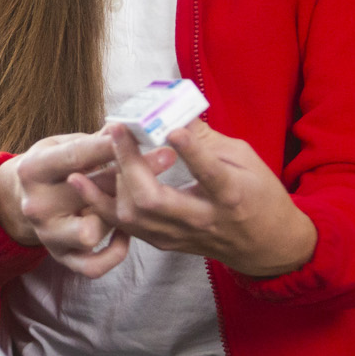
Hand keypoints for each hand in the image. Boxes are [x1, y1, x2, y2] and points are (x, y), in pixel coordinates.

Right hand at [0, 133, 138, 277]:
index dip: (111, 145)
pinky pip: (94, 265)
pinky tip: (124, 233)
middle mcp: (38, 205)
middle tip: (166, 158)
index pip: (77, 156)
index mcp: (33, 170)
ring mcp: (48, 234)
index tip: (141, 136)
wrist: (24, 199)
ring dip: (117, 219)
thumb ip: (95, 141)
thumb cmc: (53, 166)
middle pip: (90, 193)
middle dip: (131, 176)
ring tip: (134, 202)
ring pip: (92, 232)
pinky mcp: (61, 257)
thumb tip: (131, 129)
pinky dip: (113, 253)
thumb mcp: (64, 145)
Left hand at [70, 120, 317, 278]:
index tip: (173, 128)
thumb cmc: (260, 196)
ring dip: (108, 184)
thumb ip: (208, 138)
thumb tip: (176, 108)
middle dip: (128, 164)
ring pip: (133, 217)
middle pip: (154, 200)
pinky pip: (127, 228)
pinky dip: (104, 205)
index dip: (191, 152)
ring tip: (99, 152)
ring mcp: (181, 235)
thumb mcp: (246, 159)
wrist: (268, 247)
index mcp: (232, 195)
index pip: (210, 175)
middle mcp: (203, 219)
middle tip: (116, 130)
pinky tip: (86, 184)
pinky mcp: (166, 243)